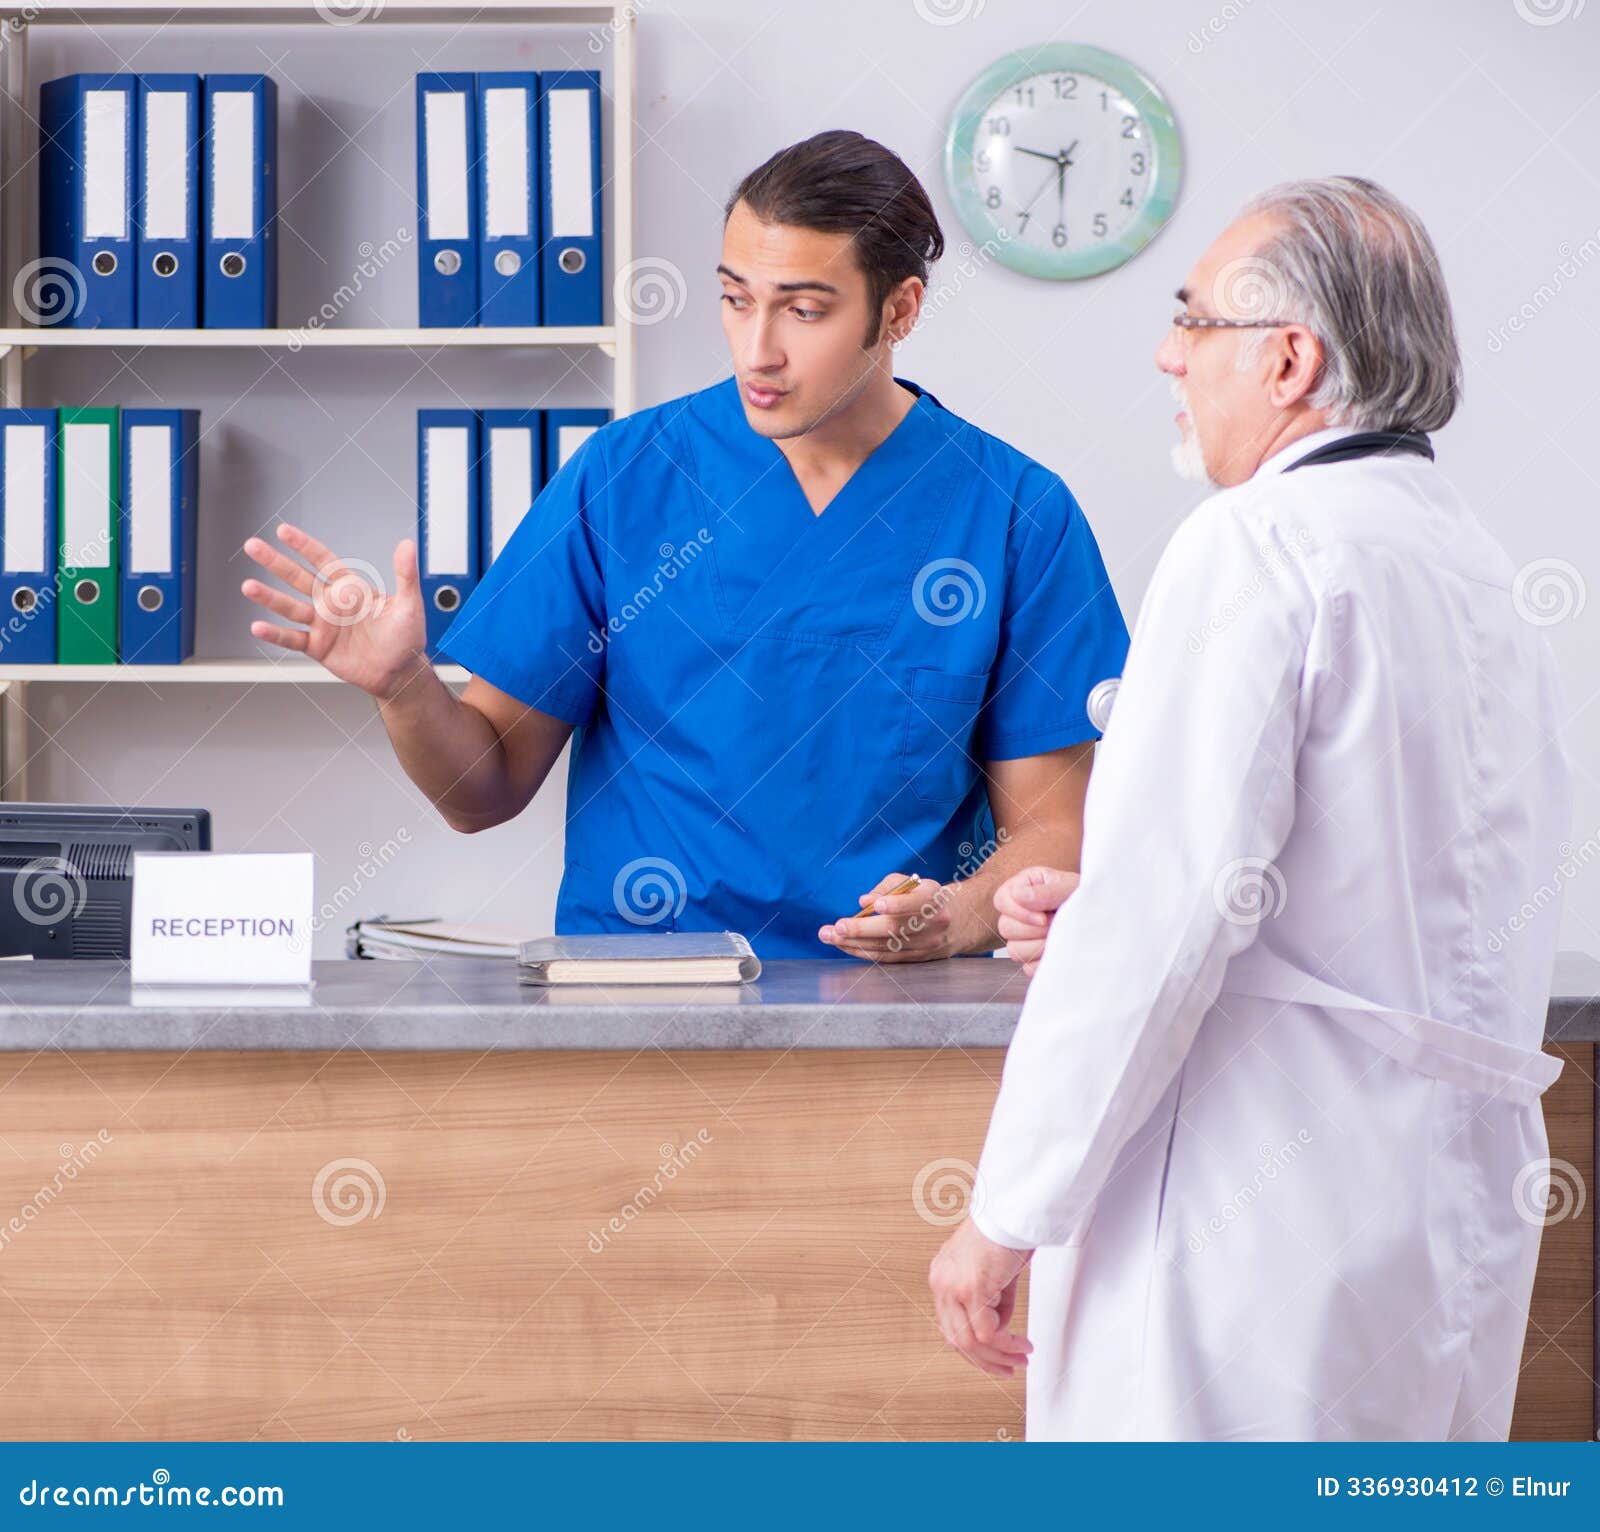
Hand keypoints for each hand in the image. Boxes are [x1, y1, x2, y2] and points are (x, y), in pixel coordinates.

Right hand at [241, 522, 428, 700]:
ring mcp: (322, 625)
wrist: (400, 671)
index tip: (283, 530)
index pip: (323, 560)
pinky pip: (293, 639)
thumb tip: (406, 545)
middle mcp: (330, 604)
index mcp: (349, 588)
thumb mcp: (409, 604)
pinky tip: (258, 627)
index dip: (304, 546)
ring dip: (269, 597)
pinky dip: (275, 634)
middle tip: (252, 546)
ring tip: (248, 586)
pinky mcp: (318, 647)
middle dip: (275, 562)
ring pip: (290, 607)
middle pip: (298, 578)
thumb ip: (405, 575)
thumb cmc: (406, 638)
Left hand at [818, 872, 952, 961]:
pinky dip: (862, 952)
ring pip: (886, 947)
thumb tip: (864, 902)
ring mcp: (925, 945)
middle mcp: (932, 925)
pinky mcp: (916, 958)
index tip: (876, 904)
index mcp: (934, 900)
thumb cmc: (926, 896)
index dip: (897, 904)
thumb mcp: (914, 882)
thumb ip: (888, 887)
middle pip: (895, 930)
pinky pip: (886, 958)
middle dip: (862, 929)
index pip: (916, 903)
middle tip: (836, 927)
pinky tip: (843, 945)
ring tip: (828, 935)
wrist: (960, 922)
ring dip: (854, 943)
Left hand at [929, 1217, 1032, 1377]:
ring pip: (970, 1341)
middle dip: (985, 1360)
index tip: (992, 1358)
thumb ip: (992, 1303)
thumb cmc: (1005, 1233)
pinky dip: (1007, 1345)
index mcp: (942, 1276)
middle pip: (956, 1338)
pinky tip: (1022, 1344)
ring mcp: (952, 1286)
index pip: (949, 1325)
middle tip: (1008, 1367)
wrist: (1010, 1212)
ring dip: (999, 1356)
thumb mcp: (994, 1274)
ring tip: (1021, 1358)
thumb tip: (1000, 1331)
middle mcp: (941, 1282)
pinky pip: (987, 1333)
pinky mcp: (971, 1289)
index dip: (972, 1348)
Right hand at [993, 865, 1079, 975]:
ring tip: (1059, 937)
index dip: (1020, 912)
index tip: (1045, 916)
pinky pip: (1028, 968)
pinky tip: (1057, 950)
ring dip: (1039, 946)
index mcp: (1024, 888)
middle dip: (1033, 930)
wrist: (1107, 919)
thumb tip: (1020, 896)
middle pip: (1005, 927)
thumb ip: (1046, 891)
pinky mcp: (1033, 958)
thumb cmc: (1088, 897)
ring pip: (1014, 950)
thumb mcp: (1070, 887)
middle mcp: (1020, 912)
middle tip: (1056, 925)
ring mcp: (1025, 937)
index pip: (1002, 900)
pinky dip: (1044, 962)